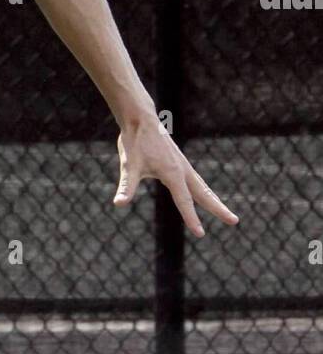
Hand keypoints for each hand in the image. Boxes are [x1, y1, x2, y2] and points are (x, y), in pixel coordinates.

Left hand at [114, 117, 238, 236]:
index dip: (191, 218)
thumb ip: (127, 186)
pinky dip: (205, 192)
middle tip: (235, 221)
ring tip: (227, 214)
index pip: (184, 201)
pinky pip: (196, 181)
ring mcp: (183, 166)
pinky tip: (205, 197)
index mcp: (173, 173)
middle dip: (219, 209)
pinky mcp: (179, 163)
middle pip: (204, 194)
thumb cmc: (135, 142)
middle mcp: (182, 170)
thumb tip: (119, 203)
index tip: (201, 234)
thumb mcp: (129, 166)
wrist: (141, 119)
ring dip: (214, 201)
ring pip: (203, 188)